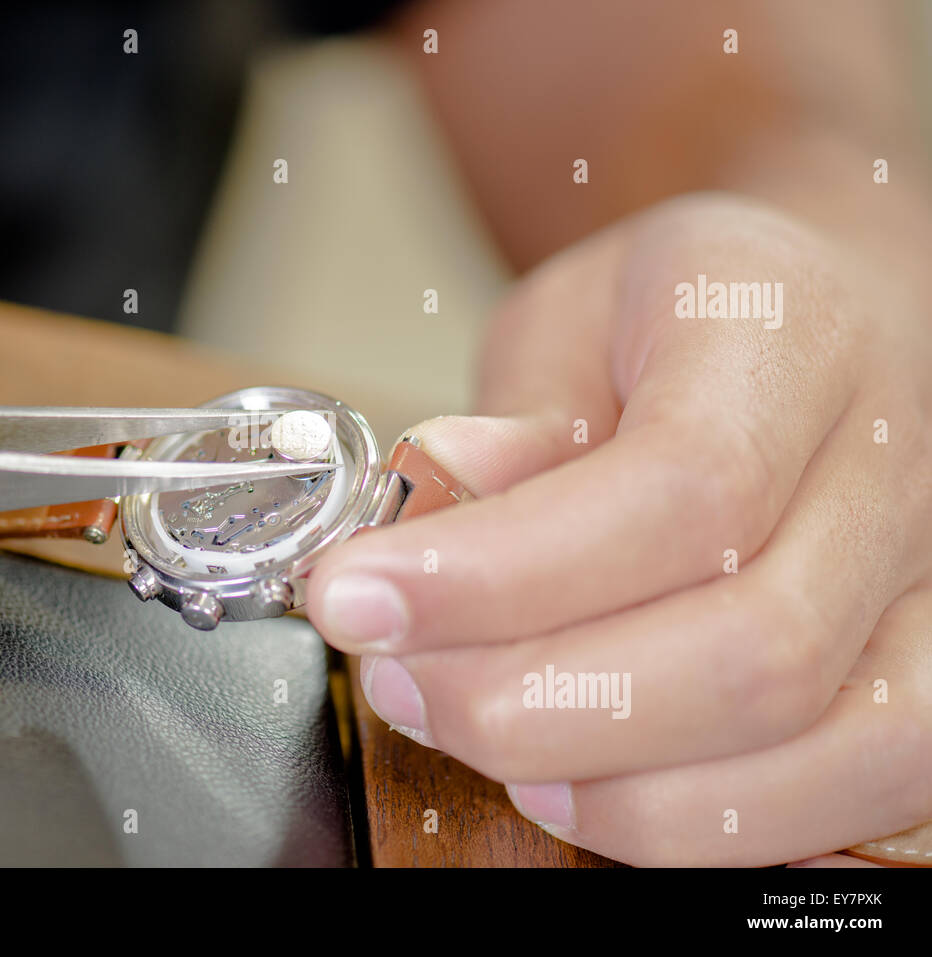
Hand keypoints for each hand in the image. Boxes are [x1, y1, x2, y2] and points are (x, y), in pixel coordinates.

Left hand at [308, 193, 931, 865]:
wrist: (825, 318)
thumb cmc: (681, 321)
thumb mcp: (571, 319)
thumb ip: (513, 421)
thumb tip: (432, 517)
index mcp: (791, 336)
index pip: (680, 488)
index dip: (499, 574)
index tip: (354, 599)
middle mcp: (899, 462)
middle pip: (755, 650)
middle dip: (539, 703)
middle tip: (401, 682)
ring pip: (827, 749)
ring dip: (620, 788)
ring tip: (484, 738)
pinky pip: (863, 799)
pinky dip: (708, 825)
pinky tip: (591, 787)